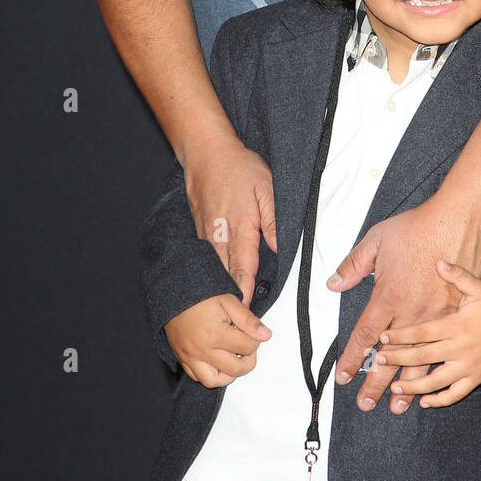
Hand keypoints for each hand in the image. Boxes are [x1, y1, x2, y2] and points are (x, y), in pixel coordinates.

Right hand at [165, 293, 270, 388]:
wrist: (174, 291)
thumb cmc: (202, 294)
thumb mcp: (229, 300)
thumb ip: (248, 320)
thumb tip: (266, 335)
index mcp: (216, 334)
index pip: (247, 348)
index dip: (256, 341)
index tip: (254, 333)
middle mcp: (202, 350)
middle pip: (234, 369)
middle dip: (248, 361)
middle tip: (249, 349)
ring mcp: (190, 356)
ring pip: (214, 381)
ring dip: (229, 374)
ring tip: (235, 359)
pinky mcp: (181, 358)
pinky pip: (197, 377)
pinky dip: (210, 374)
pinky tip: (218, 361)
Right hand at [183, 135, 276, 307]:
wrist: (206, 154)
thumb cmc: (239, 168)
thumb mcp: (266, 187)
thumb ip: (273, 219)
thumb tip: (279, 248)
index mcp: (239, 229)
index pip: (244, 269)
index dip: (246, 294)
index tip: (247, 316)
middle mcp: (219, 238)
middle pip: (226, 276)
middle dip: (232, 300)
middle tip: (239, 325)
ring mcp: (207, 236)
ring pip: (215, 271)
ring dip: (222, 291)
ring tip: (229, 315)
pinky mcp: (201, 232)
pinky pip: (209, 260)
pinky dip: (214, 275)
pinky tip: (219, 287)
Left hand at [327, 198, 480, 412]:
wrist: (458, 220)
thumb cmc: (417, 228)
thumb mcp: (377, 239)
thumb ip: (353, 264)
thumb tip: (333, 284)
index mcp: (388, 296)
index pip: (365, 335)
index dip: (353, 358)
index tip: (343, 376)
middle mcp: (411, 313)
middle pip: (390, 358)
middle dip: (375, 383)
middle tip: (365, 404)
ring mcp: (437, 317)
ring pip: (419, 362)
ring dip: (406, 386)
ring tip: (397, 406)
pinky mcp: (456, 315)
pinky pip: (445, 350)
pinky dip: (437, 370)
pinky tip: (433, 384)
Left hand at [376, 261, 480, 406]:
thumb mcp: (480, 287)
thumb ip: (458, 276)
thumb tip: (439, 262)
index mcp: (457, 325)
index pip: (422, 331)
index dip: (401, 335)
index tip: (382, 338)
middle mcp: (460, 348)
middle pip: (423, 356)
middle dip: (399, 359)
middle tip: (379, 361)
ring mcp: (468, 366)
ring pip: (436, 381)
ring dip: (414, 386)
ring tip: (395, 387)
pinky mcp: (476, 378)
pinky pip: (456, 393)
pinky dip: (440, 400)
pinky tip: (424, 402)